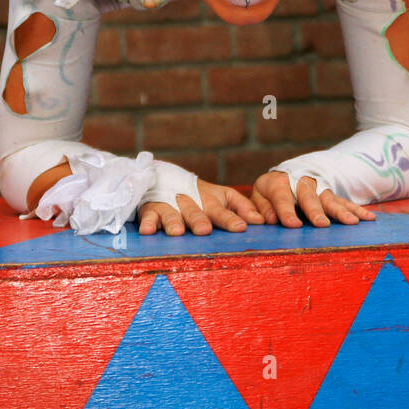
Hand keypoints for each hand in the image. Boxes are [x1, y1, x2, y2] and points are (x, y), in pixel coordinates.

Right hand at [138, 178, 264, 236]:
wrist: (166, 178)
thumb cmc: (200, 195)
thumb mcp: (222, 197)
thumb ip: (241, 208)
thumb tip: (261, 221)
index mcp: (209, 200)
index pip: (222, 210)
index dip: (230, 218)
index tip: (240, 227)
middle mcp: (190, 202)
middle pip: (195, 211)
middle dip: (199, 219)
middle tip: (204, 230)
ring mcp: (169, 205)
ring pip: (171, 213)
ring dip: (173, 221)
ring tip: (177, 231)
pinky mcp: (150, 208)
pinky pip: (147, 215)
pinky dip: (147, 222)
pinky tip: (148, 230)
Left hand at [250, 171, 375, 227]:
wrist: (287, 174)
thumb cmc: (270, 191)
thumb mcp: (260, 195)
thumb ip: (261, 207)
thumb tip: (268, 220)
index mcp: (278, 183)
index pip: (282, 197)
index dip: (286, 211)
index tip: (293, 225)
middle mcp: (301, 183)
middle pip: (309, 196)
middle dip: (316, 211)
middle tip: (322, 224)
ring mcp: (318, 188)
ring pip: (330, 199)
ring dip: (341, 211)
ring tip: (352, 223)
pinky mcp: (330, 195)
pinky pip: (344, 202)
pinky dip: (357, 210)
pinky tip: (369, 218)